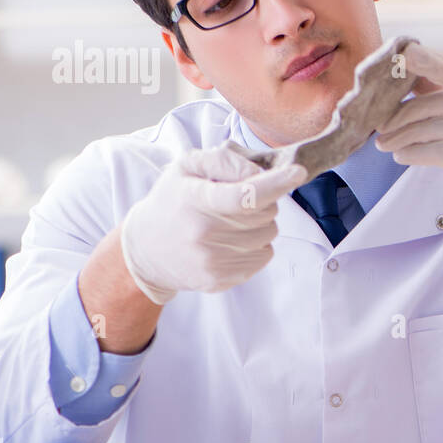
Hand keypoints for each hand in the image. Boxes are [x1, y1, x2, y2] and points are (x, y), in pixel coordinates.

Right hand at [120, 144, 307, 304]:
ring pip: (268, 235)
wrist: (145, 250)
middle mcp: (203, 235)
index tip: (298, 172)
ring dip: (260, 224)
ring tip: (231, 221)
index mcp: (195, 200)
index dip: (276, 183)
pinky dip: (256, 245)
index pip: (245, 195)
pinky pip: (263, 257)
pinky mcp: (221, 281)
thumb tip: (259, 174)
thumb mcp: (188, 168)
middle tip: (241, 200)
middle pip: (265, 214)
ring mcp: (213, 262)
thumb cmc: (173, 201)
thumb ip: (225, 162)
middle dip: (264, 202)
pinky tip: (231, 240)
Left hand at [374, 42, 442, 239]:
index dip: (427, 62)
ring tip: (385, 143)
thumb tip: (412, 76)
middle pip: (434, 103)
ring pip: (429, 129)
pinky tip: (401, 155)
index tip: (403, 55)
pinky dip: (412, 153)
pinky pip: (433, 152)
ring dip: (400, 137)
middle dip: (401, 115)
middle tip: (380, 125)